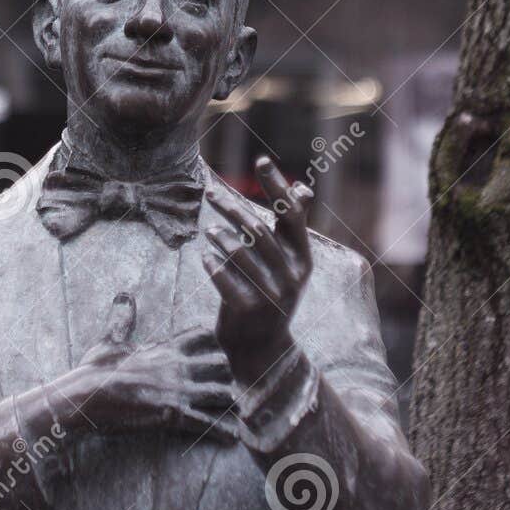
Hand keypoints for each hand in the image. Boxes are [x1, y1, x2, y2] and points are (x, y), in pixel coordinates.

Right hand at [62, 294, 238, 440]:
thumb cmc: (94, 371)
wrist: (84, 397)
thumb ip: (123, 320)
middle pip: (222, 363)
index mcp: (164, 348)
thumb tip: (124, 296)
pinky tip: (231, 437)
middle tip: (225, 387)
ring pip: (221, 392)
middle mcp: (176, 366)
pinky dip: (221, 431)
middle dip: (226, 376)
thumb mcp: (110, 341)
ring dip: (227, 403)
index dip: (213, 345)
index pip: (204, 335)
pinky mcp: (172, 415)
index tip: (214, 355)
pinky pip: (207, 423)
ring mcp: (177, 390)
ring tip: (232, 413)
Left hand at [202, 156, 312, 386]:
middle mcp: (292, 275)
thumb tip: (303, 187)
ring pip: (242, 253)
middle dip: (233, 207)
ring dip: (221, 237)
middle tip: (210, 193)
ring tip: (208, 230)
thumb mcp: (287, 263)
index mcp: (302, 258)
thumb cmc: (269, 294)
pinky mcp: (250, 311)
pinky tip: (205, 257)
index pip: (292, 214)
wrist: (262, 349)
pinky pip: (227, 280)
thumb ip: (290, 228)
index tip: (261, 160)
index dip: (278, 186)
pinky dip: (214, 265)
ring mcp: (272, 294)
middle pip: (259, 229)